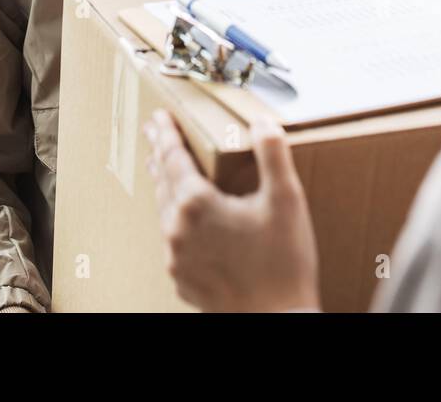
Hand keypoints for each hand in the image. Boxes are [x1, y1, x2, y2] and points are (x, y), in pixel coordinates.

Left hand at [144, 108, 320, 311]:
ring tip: (165, 171)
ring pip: (166, 213)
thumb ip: (273, 155)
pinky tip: (186, 221)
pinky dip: (177, 222)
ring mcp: (177, 258)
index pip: (174, 157)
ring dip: (166, 188)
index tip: (158, 117)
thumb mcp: (286, 201)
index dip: (166, 133)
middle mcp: (177, 230)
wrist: (278, 322)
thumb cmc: (284, 265)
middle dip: (160, 155)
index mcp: (197, 205)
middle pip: (163, 183)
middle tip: (154, 134)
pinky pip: (174, 241)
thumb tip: (262, 122)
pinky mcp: (183, 279)